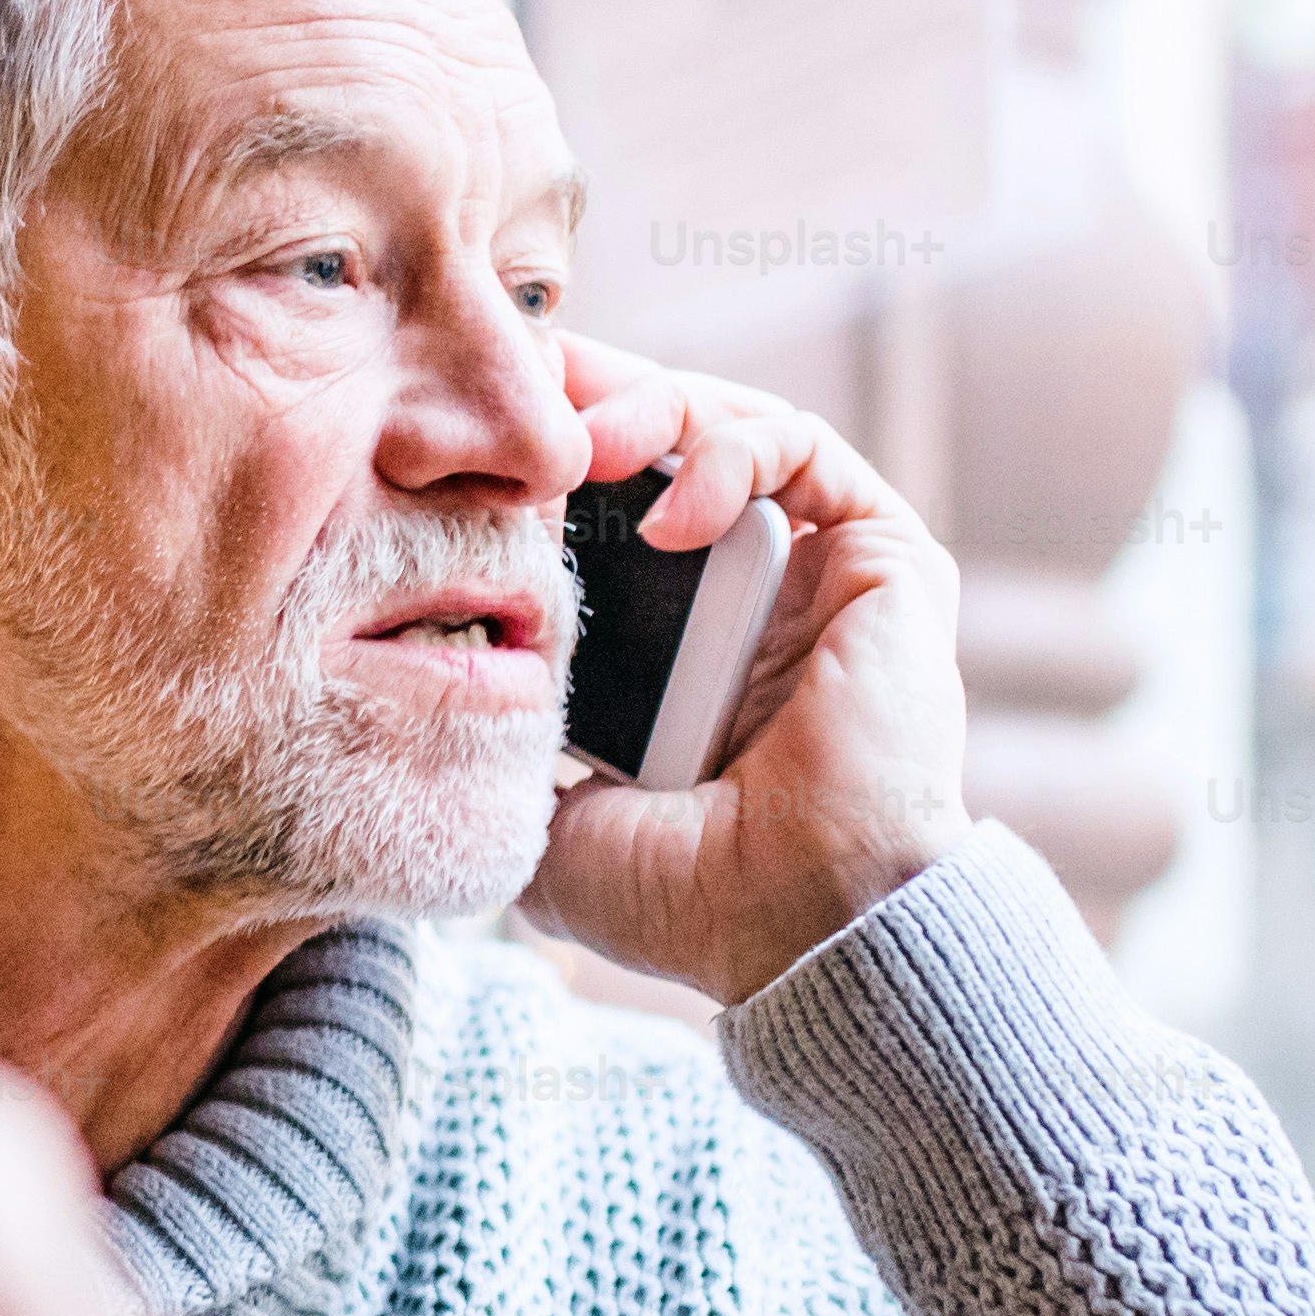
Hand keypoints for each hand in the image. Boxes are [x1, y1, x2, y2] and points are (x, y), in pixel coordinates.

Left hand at [522, 333, 971, 1007]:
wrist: (792, 922)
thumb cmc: (685, 897)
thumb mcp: (548, 817)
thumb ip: (504, 749)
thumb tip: (430, 706)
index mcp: (678, 652)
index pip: (606, 513)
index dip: (544, 461)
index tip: (468, 435)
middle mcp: (753, 601)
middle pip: (664, 449)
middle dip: (588, 405)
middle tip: (519, 393)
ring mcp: (819, 575)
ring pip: (729, 428)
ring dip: (649, 413)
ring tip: (582, 448)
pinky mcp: (884, 558)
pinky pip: (802, 447)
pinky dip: (728, 452)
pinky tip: (669, 517)